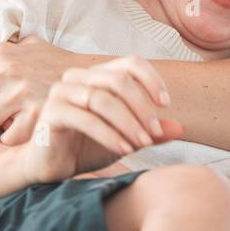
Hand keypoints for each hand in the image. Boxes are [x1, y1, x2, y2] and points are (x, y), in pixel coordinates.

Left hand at [0, 35, 83, 144]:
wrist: (94, 77)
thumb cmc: (57, 64)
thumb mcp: (30, 46)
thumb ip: (5, 49)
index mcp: (1, 53)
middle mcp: (8, 71)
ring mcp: (22, 94)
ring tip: (10, 120)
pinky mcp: (36, 116)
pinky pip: (8, 138)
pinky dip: (15, 138)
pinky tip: (27, 129)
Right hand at [19, 56, 184, 182]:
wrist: (50, 168)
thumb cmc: (85, 148)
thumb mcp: (125, 139)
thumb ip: (149, 132)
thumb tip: (180, 128)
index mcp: (96, 76)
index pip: (129, 63)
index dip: (151, 79)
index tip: (165, 104)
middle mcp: (77, 78)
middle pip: (117, 80)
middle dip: (141, 107)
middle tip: (154, 132)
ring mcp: (61, 93)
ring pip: (102, 99)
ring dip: (128, 122)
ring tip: (142, 144)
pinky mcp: (51, 112)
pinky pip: (85, 118)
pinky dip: (109, 134)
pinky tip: (124, 149)